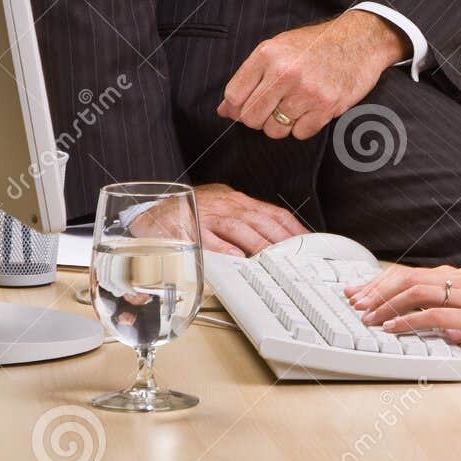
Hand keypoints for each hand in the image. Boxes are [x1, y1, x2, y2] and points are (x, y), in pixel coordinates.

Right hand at [130, 182, 306, 257]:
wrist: (153, 210)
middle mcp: (226, 206)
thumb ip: (247, 220)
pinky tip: (235, 258)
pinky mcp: (187, 228)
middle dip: (280, 239)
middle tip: (295, 255)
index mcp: (238, 201)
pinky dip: (222, 248)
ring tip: (272, 258)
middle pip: (260, 220)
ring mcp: (207, 216)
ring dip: (258, 244)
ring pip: (238, 228)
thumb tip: (275, 236)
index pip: (272, 213)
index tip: (307, 242)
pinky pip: (207, 238)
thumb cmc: (191, 210)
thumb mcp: (224, 208)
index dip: (292, 228)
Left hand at [216, 10, 410, 140]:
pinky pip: (300, 133)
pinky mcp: (326, 106)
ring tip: (293, 107)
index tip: (246, 105)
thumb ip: (250, 76)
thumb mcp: (278, 49)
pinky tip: (310, 109)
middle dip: (257, 119)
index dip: (236, 107)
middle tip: (271, 108)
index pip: (234, 96)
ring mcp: (306, 91)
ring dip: (281, 124)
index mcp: (267, 55)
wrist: (360, 41)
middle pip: (251, 118)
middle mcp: (285, 72)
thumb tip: (224, 109)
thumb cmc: (315, 45)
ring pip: (274, 130)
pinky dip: (303, 126)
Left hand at [346, 263, 460, 368]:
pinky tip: (394, 329)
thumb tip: (414, 320)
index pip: (412, 273)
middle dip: (377, 290)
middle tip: (355, 303)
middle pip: (410, 277)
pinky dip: (409, 321)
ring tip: (369, 318)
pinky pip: (435, 315)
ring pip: (418, 292)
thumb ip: (448, 312)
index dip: (382, 282)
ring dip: (388, 305)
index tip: (358, 292)